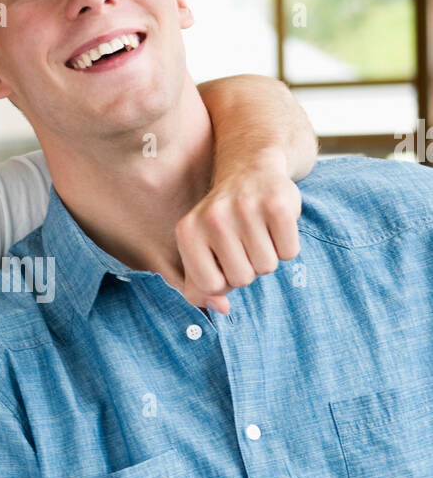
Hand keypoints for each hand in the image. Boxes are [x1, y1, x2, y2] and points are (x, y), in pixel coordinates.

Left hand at [174, 148, 301, 312]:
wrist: (249, 169)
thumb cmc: (223, 221)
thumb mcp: (199, 249)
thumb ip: (199, 287)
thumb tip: (222, 308)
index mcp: (187, 231)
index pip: (210, 285)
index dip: (224, 279)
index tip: (224, 257)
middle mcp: (213, 218)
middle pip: (242, 279)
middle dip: (248, 267)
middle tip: (245, 240)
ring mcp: (246, 209)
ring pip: (267, 268)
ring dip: (268, 256)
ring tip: (259, 231)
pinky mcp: (278, 203)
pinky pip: (290, 253)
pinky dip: (287, 246)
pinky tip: (275, 225)